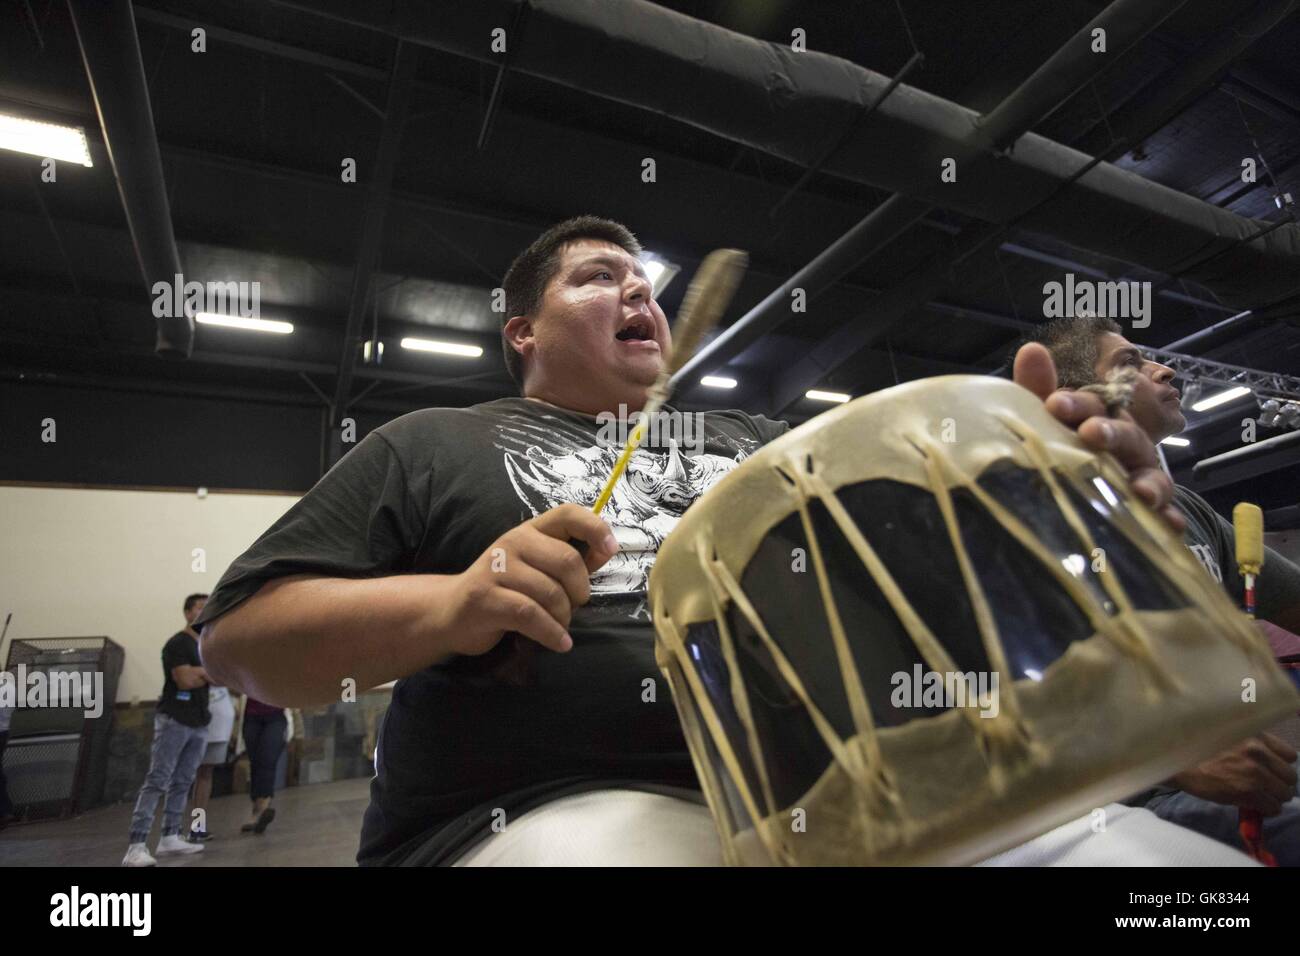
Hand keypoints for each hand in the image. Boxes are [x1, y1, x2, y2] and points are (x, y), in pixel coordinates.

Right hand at [444, 504, 619, 656]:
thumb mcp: (536, 567)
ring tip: (560, 626)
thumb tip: (606, 549)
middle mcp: (512, 543)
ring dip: (564, 617)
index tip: (611, 549)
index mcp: (530, 531)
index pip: (568, 514)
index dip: (595, 528)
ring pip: (551, 592)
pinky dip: (551, 633)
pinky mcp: (485, 598)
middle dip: (580, 590)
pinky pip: (531, 615)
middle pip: (567, 560)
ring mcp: (496, 569)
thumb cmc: (505, 589)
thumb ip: (571, 559)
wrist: (450, 611)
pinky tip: (560, 643)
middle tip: (574, 606)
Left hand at [1013, 343, 1183, 532]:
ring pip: (1153, 477)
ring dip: (1151, 483)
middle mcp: (1123, 448)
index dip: (1077, 403)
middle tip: (1091, 434)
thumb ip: (1036, 390)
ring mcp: (1137, 479)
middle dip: (1113, 433)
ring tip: (1140, 491)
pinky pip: (1161, 518)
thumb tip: (1031, 350)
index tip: (1055, 404)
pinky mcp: (1144, 513)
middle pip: (1127, 436)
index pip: (1092, 406)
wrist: (1061, 497)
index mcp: (1098, 421)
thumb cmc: (1057, 449)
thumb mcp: (1042, 423)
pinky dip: (1168, 521)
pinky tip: (1170, 527)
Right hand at [1170, 734, 1298, 815]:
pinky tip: (1253, 805)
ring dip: (1273, 797)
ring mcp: (1255, 772)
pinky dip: (1266, 809)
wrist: (1174, 762)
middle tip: (1264, 786)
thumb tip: (1267, 763)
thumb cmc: (1195, 747)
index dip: (1280, 765)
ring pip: (1284, 793)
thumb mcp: (1226, 735)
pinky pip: (1272, 807)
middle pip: (1290, 776)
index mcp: (1255, 734)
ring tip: (1258, 796)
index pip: (1291, 755)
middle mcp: (1258, 751)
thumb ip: (1249, 744)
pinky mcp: (1248, 791)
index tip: (1270, 770)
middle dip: (1279, 783)